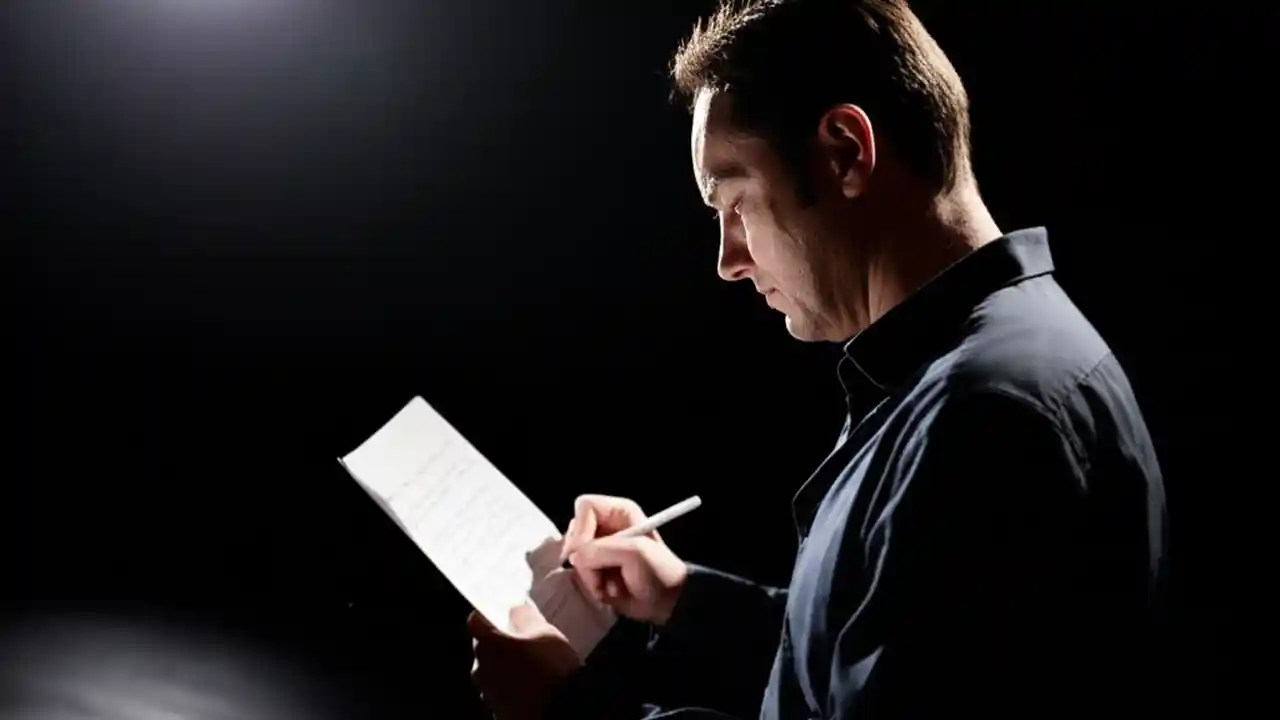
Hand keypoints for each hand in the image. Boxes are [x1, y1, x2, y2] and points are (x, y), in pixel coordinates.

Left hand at [468, 603, 581, 719]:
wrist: (560, 709)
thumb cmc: (551, 667)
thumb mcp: (545, 632)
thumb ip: (525, 616)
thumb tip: (514, 608)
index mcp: (487, 644)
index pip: (475, 621)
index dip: (487, 615)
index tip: (501, 613)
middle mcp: (480, 668)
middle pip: (483, 647)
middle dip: (498, 642)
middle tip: (521, 640)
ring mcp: (487, 692)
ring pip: (491, 671)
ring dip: (505, 665)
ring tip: (530, 665)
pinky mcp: (497, 710)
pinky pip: (500, 691)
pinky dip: (511, 686)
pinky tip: (531, 685)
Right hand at [561, 494, 688, 624]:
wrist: (668, 601)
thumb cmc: (658, 571)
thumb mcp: (634, 554)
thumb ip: (600, 550)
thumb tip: (574, 557)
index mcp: (619, 512)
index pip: (584, 506)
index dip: (581, 527)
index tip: (585, 551)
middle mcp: (606, 526)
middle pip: (574, 532)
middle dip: (584, 558)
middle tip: (598, 574)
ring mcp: (599, 548)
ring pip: (574, 556)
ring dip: (590, 576)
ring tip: (611, 586)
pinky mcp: (597, 568)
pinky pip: (579, 573)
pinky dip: (592, 585)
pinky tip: (609, 591)